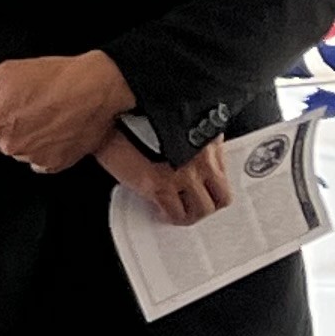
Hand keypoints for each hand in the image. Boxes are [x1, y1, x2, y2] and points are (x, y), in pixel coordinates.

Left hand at [0, 50, 133, 175]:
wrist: (96, 87)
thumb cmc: (53, 77)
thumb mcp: (3, 73)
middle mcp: (12, 145)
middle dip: (6, 129)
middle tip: (26, 108)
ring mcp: (35, 156)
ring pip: (21, 151)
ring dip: (28, 138)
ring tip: (45, 115)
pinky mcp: (57, 163)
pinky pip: (42, 160)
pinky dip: (46, 148)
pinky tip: (55, 129)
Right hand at [97, 129, 231, 224]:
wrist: (109, 121)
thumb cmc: (134, 119)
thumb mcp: (176, 123)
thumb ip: (192, 140)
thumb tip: (195, 156)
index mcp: (207, 143)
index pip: (226, 175)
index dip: (214, 188)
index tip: (205, 190)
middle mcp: (200, 161)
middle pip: (220, 198)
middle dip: (208, 206)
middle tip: (195, 206)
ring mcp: (182, 175)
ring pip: (200, 210)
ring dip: (190, 214)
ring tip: (178, 212)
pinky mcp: (159, 185)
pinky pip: (175, 213)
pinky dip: (170, 216)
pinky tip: (161, 211)